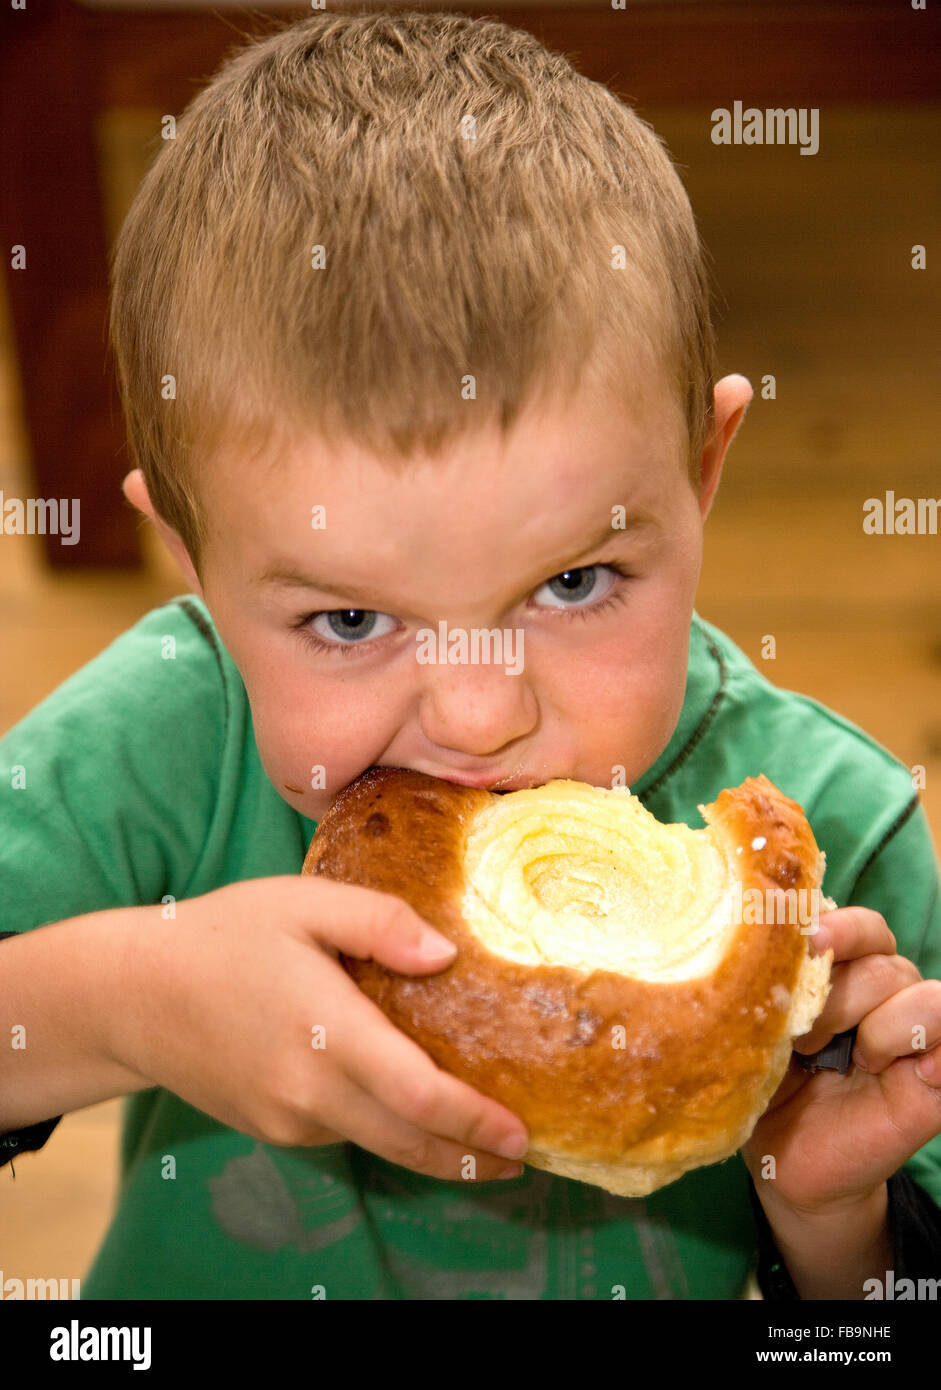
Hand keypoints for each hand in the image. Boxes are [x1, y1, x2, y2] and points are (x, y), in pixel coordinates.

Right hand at [107, 876, 527, 1181]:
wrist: (132, 994)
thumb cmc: (223, 936)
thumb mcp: (303, 904)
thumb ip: (381, 923)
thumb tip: (446, 954)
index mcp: (325, 1032)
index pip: (417, 1095)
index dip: (473, 1121)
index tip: (521, 1133)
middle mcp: (309, 1090)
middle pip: (408, 1141)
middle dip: (470, 1156)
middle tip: (521, 1154)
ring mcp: (288, 1117)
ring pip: (378, 1145)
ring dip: (433, 1152)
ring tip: (482, 1144)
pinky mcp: (272, 1126)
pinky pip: (343, 1134)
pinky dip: (388, 1134)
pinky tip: (410, 1114)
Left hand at [742, 906, 940, 1214]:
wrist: (782, 1161)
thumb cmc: (764, 1083)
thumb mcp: (758, 1029)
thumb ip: (771, 988)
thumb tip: (759, 948)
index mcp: (843, 971)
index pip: (860, 926)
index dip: (840, 926)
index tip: (808, 941)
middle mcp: (883, 994)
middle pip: (880, 961)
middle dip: (836, 994)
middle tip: (801, 1037)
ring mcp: (912, 1034)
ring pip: (917, 991)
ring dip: (872, 1023)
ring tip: (841, 1060)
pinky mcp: (934, 1079)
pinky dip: (919, 1044)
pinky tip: (880, 1066)